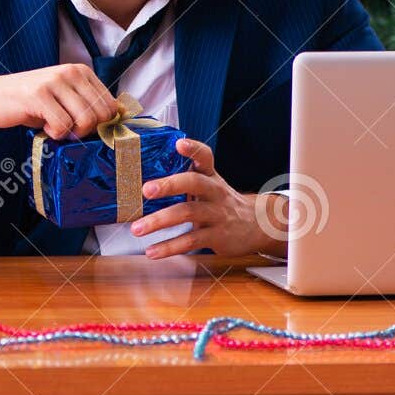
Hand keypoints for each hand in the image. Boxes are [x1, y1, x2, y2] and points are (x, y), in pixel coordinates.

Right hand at [0, 64, 119, 168]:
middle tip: (65, 129)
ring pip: (84, 121)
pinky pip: (62, 126)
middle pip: (101, 115)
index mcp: (81, 71)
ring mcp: (54, 81)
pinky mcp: (39, 95)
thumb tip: (123, 114)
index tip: (78, 126)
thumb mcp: (64, 99)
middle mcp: (70, 72)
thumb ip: (89, 104)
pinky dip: (53, 134)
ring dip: (69, 133)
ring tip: (52, 125)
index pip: (111, 106)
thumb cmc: (30, 103)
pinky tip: (42, 126)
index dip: (99, 125)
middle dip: (85, 131)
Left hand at [129, 139, 288, 258]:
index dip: (194, 149)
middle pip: (194, 183)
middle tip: (146, 190)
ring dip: (159, 221)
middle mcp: (215, 192)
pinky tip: (152, 251)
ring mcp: (217, 214)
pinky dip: (169, 247)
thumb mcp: (209, 186)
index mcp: (210, 176)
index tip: (179, 143)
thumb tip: (143, 179)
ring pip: (188, 213)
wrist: (257, 226)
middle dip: (169, 185)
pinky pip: (191, 241)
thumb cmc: (221, 203)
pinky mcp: (217, 236)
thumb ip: (184, 180)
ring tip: (137, 228)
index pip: (205, 157)